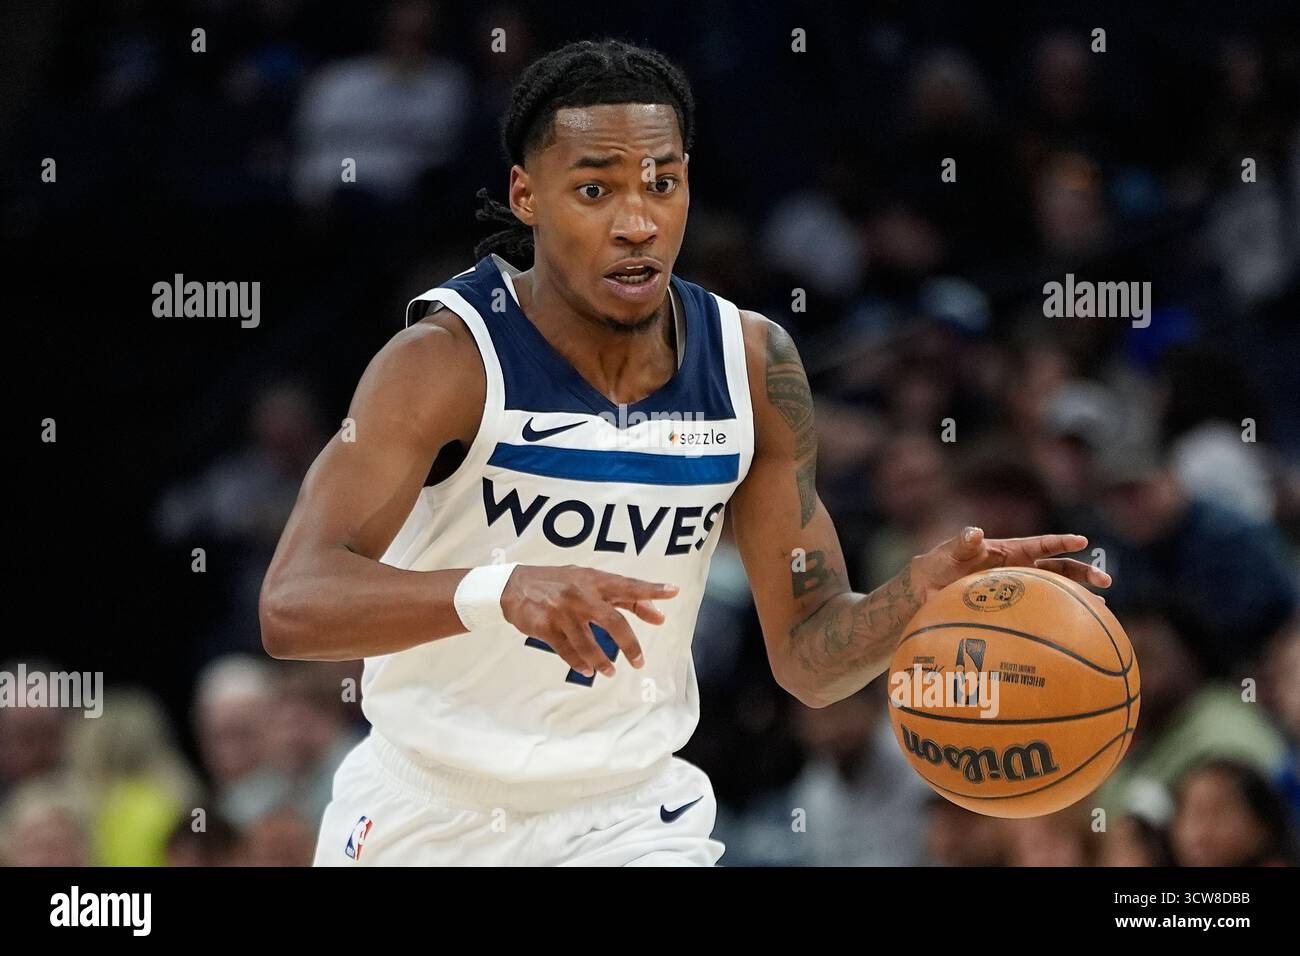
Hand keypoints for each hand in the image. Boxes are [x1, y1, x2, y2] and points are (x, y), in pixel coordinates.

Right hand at [500, 565, 679, 677]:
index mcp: (595, 580)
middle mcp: (581, 594)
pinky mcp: (546, 626)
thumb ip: (623, 597)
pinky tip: (588, 671)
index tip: (673, 592)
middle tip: (639, 662)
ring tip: (610, 672)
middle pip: (612, 621)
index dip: (650, 590)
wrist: (513, 584)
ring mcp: (562, 611)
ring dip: (602, 661)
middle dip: (629, 644)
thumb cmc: (559, 583)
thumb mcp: (589, 582)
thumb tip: (658, 615)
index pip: (628, 586)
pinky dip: (579, 663)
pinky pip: (567, 650)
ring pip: (589, 642)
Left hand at [913, 527, 1111, 600]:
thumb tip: (973, 532)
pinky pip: (1039, 612)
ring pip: (1055, 592)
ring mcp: (1018, 590)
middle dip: (1083, 572)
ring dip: (1078, 597)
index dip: (1060, 542)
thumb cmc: (938, 565)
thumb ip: (961, 543)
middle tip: (1105, 581)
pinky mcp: (1012, 608)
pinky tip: (1074, 631)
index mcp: (1008, 551)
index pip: (1040, 545)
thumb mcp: (948, 552)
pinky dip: (1057, 618)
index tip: (1082, 541)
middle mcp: (1019, 569)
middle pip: (1058, 569)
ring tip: (1102, 607)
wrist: (927, 589)